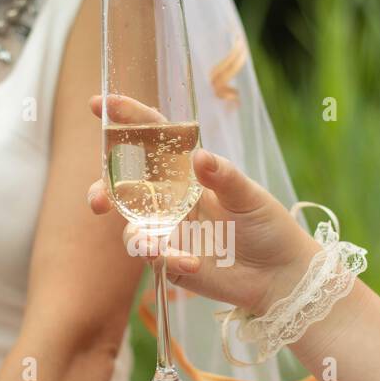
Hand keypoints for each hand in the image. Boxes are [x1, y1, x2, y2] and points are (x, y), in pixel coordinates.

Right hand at [86, 93, 318, 315]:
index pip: (153, 140)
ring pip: (132, 228)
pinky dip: (167, 260)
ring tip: (152, 247)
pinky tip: (191, 263)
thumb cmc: (268, 227)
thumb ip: (224, 177)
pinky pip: (155, 259)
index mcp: (188, 173)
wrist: (281, 275)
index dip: (128, 120)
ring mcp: (169, 232)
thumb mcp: (250, 196)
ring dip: (136, 236)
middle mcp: (172, 201)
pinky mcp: (172, 263)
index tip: (101, 105)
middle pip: (124, 188)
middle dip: (103, 190)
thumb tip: (199, 156)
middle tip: (98, 201)